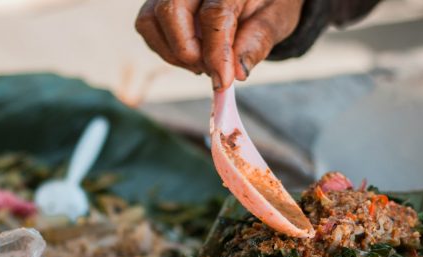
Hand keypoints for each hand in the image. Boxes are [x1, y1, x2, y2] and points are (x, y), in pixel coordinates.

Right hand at [135, 0, 303, 89]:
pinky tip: (191, 52)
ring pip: (150, 20)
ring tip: (203, 62)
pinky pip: (146, 25)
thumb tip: (237, 73)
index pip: (214, 15)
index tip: (224, 82)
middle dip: (187, 52)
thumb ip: (257, 41)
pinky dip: (165, 48)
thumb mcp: (276, 18)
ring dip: (173, 53)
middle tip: (211, 71)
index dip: (217, 53)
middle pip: (171, 12)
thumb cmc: (266, 3)